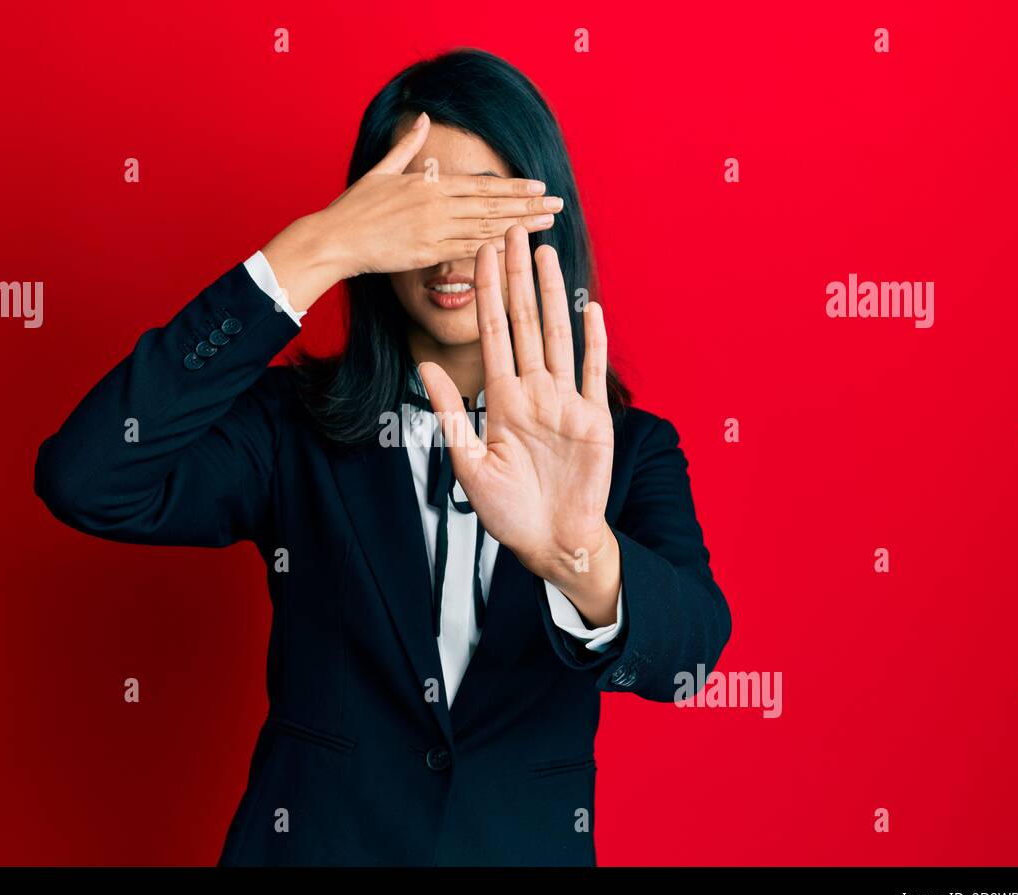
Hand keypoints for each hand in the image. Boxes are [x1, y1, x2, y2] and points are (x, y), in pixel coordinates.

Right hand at [261, 113, 564, 310]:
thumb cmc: (356, 208)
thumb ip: (408, 146)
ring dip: (520, 226)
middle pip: (492, 204)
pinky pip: (467, 250)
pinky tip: (517, 247)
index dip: (513, 187)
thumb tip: (424, 118)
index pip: (481, 184)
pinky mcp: (427, 252)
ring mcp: (434, 229)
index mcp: (429, 184)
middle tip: (558, 205)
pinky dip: (494, 248)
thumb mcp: (383, 169)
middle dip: (528, 205)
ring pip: (486, 227)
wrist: (335, 238)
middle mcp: (437, 204)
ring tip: (548, 224)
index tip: (539, 187)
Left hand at [419, 226, 620, 625]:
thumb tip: (423, 365)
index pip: (492, 334)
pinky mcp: (593, 419)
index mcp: (503, 398)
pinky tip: (588, 306)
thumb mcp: (467, 460)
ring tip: (544, 251)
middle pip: (523, 321)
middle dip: (515, 275)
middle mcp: (534, 391)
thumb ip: (449, 411)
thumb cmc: (507, 510)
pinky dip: (592, 340)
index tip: (480, 253)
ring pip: (556, 335)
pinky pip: (591, 372)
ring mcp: (565, 401)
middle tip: (510, 229)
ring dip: (550, 293)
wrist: (550, 542)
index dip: (486, 292)